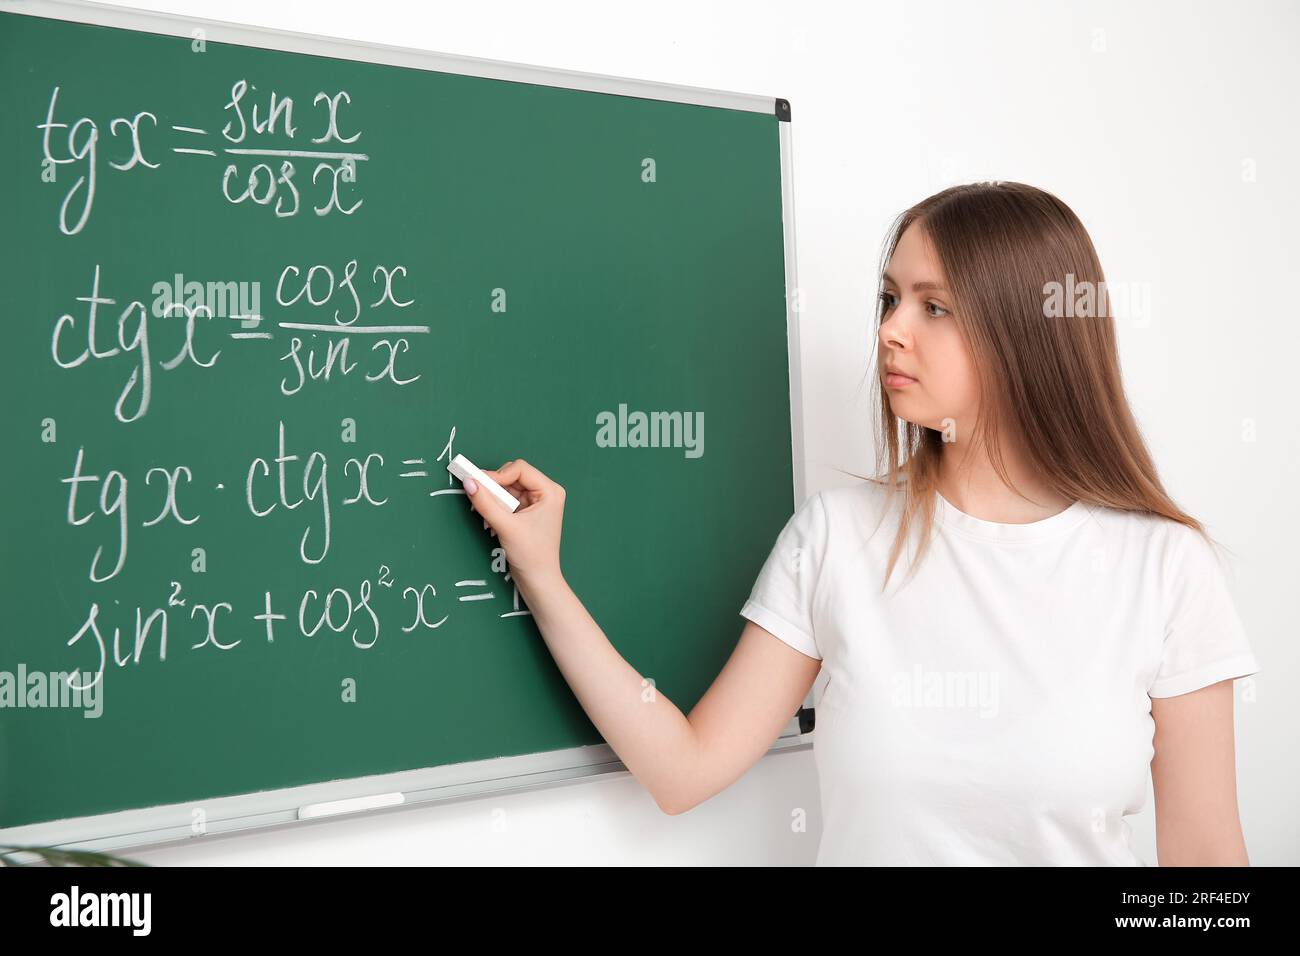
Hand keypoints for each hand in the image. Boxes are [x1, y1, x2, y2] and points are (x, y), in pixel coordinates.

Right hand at [461, 458, 565, 589]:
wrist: (538, 580)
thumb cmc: (531, 555)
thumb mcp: (506, 526)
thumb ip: (486, 503)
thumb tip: (469, 482)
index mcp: (550, 491)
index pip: (519, 469)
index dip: (497, 475)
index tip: (479, 486)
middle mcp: (545, 493)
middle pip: (512, 477)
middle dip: (494, 488)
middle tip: (479, 500)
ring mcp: (536, 503)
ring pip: (506, 489)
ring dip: (493, 500)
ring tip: (488, 518)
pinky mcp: (526, 512)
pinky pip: (506, 501)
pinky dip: (495, 508)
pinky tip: (491, 522)